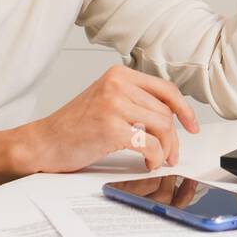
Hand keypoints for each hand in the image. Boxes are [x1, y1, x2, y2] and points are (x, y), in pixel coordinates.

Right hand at [23, 65, 200, 172]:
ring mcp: (114, 104)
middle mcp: (117, 84)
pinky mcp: (111, 127)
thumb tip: (171, 117)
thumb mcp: (106, 100)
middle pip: (166, 111)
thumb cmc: (74, 127)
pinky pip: (150, 144)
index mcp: (119, 74)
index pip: (165, 88)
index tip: (192, 125)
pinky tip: (148, 163)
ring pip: (162, 127)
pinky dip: (155, 157)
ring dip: (165, 149)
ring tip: (158, 159)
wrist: (44, 142)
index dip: (185, 109)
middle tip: (170, 154)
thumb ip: (134, 100)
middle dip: (173, 138)